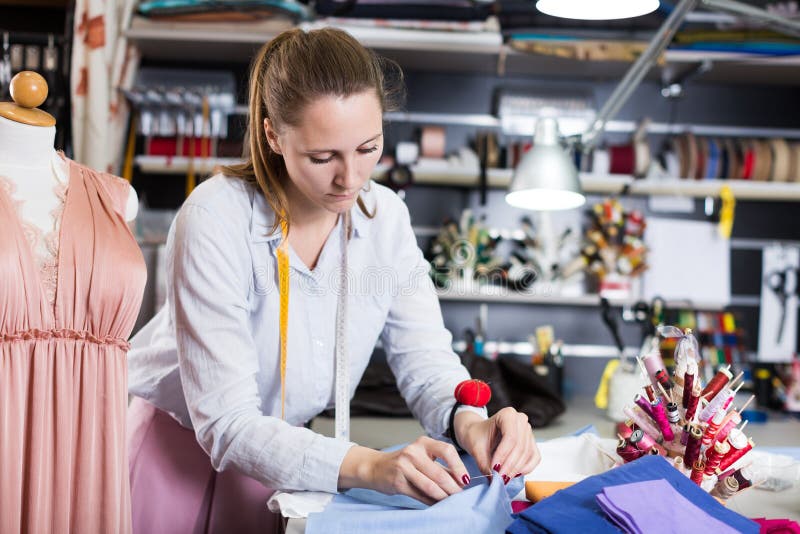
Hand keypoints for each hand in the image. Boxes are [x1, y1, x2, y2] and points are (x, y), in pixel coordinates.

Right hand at [338, 437, 468, 504]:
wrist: (375, 467)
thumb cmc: (404, 463)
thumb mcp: (422, 457)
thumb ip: (440, 467)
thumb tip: (462, 482)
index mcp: (423, 443)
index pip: (447, 451)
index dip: (459, 466)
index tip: (466, 480)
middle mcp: (413, 452)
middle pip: (440, 473)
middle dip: (453, 488)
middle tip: (460, 496)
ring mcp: (404, 466)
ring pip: (431, 486)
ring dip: (443, 496)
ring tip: (450, 501)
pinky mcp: (398, 482)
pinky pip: (420, 495)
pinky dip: (431, 501)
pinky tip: (436, 503)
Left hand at [454, 407, 540, 483]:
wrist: (479, 433)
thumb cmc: (476, 436)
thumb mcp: (476, 448)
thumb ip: (484, 464)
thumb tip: (494, 481)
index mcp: (507, 414)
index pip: (510, 437)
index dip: (503, 455)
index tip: (494, 468)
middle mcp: (521, 420)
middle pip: (520, 447)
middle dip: (509, 465)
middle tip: (499, 478)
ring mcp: (528, 431)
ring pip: (528, 454)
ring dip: (516, 469)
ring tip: (503, 478)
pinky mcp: (531, 443)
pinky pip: (534, 458)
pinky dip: (525, 468)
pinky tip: (513, 474)